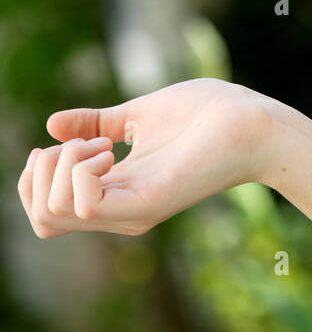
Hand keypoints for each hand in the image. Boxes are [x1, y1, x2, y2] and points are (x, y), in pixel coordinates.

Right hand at [18, 78, 274, 238]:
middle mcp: (120, 211)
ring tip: (104, 145)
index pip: (46, 213)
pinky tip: (110, 149)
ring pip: (54, 214)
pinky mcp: (148, 203)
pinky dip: (80, 170)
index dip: (35, 177)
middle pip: (42, 219)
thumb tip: (51, 125)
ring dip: (62, 166)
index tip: (63, 142)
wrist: (255, 119)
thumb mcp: (139, 113)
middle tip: (86, 143)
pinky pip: (85, 204)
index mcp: (116, 193)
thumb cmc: (207, 113)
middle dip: (42, 173)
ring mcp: (132, 211)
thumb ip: (98, 123)